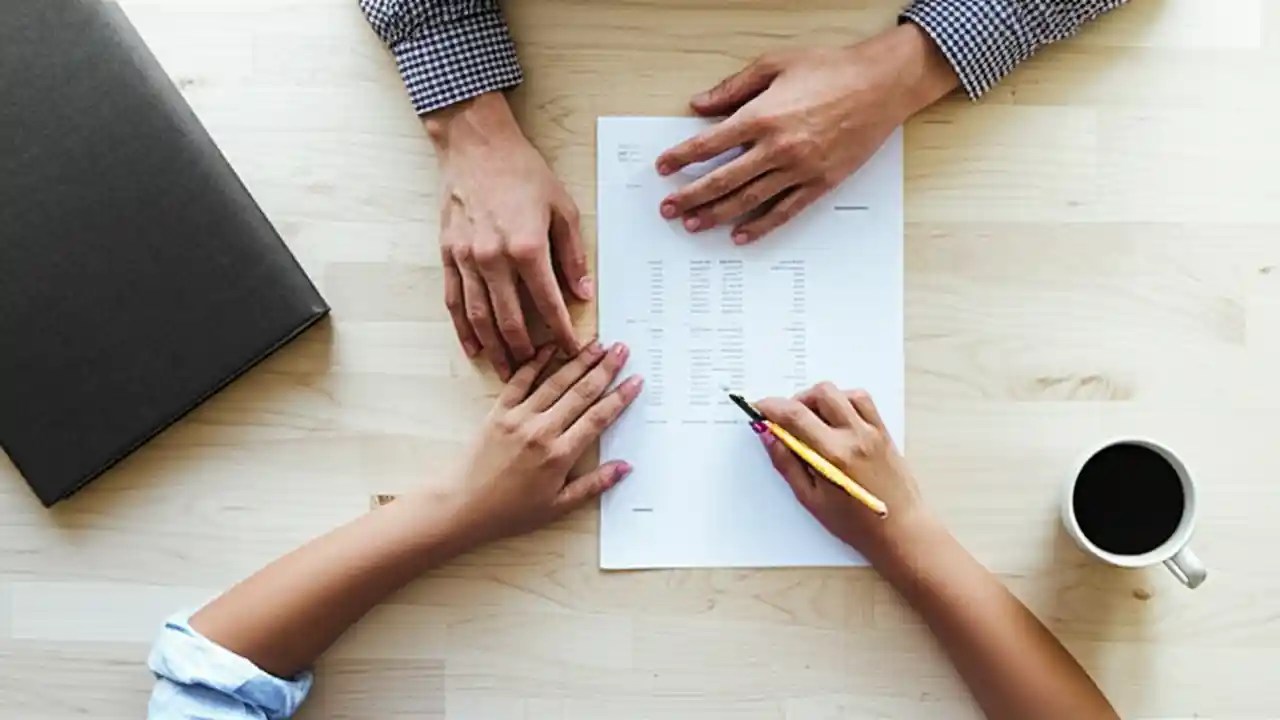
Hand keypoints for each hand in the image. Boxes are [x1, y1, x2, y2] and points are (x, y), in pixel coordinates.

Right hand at [426, 92, 591, 379]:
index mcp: (527, 248)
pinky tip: (474, 347)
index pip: (549, 304)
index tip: (573, 351)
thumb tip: (583, 292)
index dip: (562, 332)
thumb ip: (572, 254)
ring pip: (479, 317)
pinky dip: (463, 328)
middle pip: (510, 320)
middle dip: (526, 351)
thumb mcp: (562, 208)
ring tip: (508, 371)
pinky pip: (454, 301)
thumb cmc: (523, 173)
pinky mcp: (447, 255)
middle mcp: (493, 259)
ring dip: (495, 348)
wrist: (476, 145)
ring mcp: (466, 259)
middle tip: (538, 373)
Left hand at [438, 341, 642, 545]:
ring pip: (555, 381)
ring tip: (597, 344)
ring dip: (578, 361)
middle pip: (581, 393)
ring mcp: (519, 418)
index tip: (635, 380)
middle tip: (622, 349)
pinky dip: (537, 362)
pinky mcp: (498, 412)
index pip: (598, 418)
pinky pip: (521, 380)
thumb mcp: (557, 507)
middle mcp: (541, 431)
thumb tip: (625, 468)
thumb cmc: (510, 511)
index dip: (619, 397)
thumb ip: (594, 485)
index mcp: (559, 455)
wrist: (462, 506)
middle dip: (604, 369)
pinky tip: (552, 347)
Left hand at [655, 23, 955, 243]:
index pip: (708, 144)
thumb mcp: (775, 64)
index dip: (681, 158)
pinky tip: (740, 235)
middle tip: (668, 209)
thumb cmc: (831, 69)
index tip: (663, 167)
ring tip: (693, 224)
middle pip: (722, 180)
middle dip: (690, 196)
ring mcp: (799, 169)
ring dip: (716, 215)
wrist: (881, 84)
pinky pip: (784, 211)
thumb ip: (733, 87)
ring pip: (748, 200)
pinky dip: (760, 226)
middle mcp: (776, 148)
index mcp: (761, 117)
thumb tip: (699, 105)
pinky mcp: (820, 183)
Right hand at [756, 383, 929, 565]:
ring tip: (811, 420)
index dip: (771, 407)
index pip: (795, 415)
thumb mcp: (811, 499)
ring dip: (819, 399)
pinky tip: (835, 419)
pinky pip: (862, 400)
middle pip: (819, 393)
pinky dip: (843, 401)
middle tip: (785, 420)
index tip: (759, 409)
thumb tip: (768, 436)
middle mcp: (855, 436)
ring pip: (841, 392)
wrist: (901, 530)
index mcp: (833, 455)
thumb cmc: (856, 523)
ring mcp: (872, 431)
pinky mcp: (883, 432)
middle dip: (795, 400)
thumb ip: (787, 463)